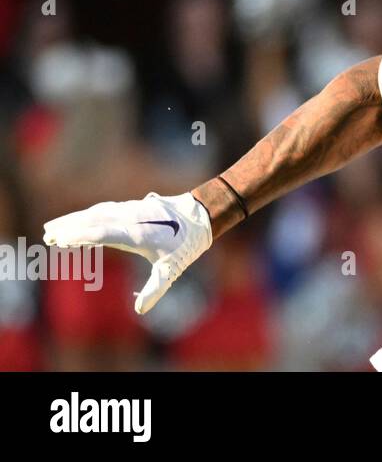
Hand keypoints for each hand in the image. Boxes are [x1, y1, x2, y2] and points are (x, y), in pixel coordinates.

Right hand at [43, 191, 212, 314]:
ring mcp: (130, 210)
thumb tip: (140, 310)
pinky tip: (78, 219)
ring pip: (97, 212)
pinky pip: (104, 209)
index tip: (60, 240)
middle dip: (69, 227)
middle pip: (93, 220)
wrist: (200, 216)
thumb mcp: (171, 270)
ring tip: (53, 227)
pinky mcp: (131, 207)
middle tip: (47, 236)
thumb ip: (155, 289)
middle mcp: (130, 218)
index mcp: (136, 233)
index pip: (101, 233)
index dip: (80, 236)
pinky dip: (87, 214)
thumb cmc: (185, 245)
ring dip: (74, 219)